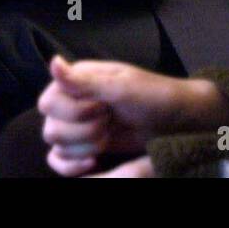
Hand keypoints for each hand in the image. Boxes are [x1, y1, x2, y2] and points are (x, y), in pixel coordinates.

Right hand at [37, 55, 228, 176]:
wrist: (180, 122)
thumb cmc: (155, 97)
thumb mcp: (122, 87)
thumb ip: (85, 81)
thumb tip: (53, 62)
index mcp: (78, 80)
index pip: (48, 103)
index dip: (74, 112)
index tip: (103, 108)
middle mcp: (73, 101)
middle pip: (50, 128)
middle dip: (83, 132)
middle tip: (110, 123)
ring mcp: (78, 125)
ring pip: (56, 146)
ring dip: (83, 147)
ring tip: (108, 138)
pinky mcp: (86, 146)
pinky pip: (60, 161)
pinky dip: (71, 166)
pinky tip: (93, 161)